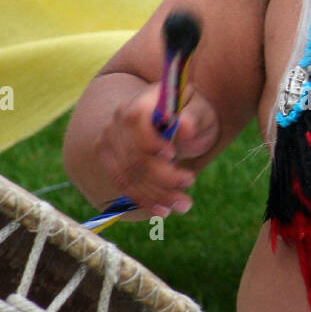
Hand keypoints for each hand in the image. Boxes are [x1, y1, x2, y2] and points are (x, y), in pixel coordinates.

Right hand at [94, 82, 218, 217]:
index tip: (174, 154)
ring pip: (129, 176)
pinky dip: (144, 200)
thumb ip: (193, 118)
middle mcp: (119, 120)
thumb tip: (184, 127)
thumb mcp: (200, 110)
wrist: (175, 116)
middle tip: (190, 181)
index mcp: (141, 101)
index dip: (151, 141)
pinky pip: (123, 185)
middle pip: (134, 155)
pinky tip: (164, 210)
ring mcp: (110, 141)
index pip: (136, 121)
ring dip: (157, 195)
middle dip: (163, 176)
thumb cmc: (191, 112)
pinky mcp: (110, 161)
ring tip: (184, 204)